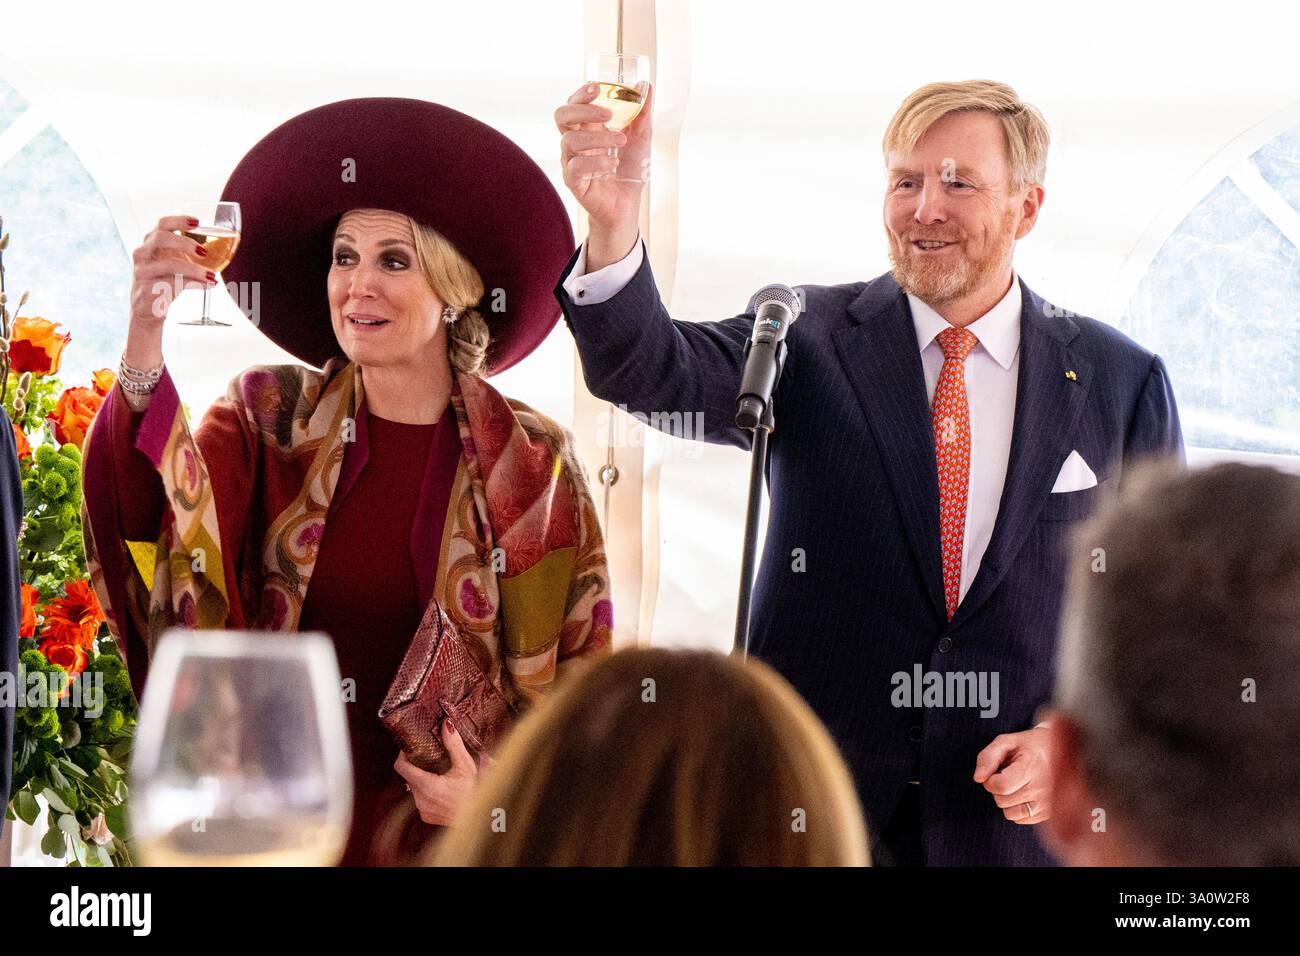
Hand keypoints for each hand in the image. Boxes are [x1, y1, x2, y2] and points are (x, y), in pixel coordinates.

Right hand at [127, 215, 216, 355]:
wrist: (149, 310)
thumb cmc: (165, 281)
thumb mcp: (177, 263)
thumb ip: (192, 253)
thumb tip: (226, 247)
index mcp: (152, 242)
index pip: (163, 224)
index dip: (179, 220)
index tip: (197, 222)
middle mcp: (143, 253)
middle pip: (161, 238)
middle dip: (185, 243)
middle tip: (204, 251)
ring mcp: (143, 271)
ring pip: (169, 264)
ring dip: (195, 270)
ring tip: (212, 275)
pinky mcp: (147, 289)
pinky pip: (172, 284)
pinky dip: (194, 284)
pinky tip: (209, 286)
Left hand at [393, 718, 486, 826]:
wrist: (481, 816)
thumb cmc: (474, 791)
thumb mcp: (465, 765)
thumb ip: (453, 744)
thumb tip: (446, 725)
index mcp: (427, 786)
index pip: (401, 767)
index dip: (402, 755)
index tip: (410, 748)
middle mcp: (420, 799)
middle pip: (409, 776)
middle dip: (418, 766)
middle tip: (430, 758)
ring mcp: (423, 810)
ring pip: (415, 788)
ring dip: (423, 780)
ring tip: (439, 774)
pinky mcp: (426, 816)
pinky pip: (420, 800)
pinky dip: (427, 793)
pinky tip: (441, 790)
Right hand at [555, 82, 652, 257]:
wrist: (628, 204)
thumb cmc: (630, 168)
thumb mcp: (642, 137)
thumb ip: (642, 113)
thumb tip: (646, 85)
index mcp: (587, 127)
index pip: (573, 104)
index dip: (581, 93)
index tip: (596, 87)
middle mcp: (575, 142)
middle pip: (562, 116)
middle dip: (582, 110)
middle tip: (607, 115)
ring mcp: (571, 161)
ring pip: (570, 141)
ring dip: (598, 138)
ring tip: (621, 142)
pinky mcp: (574, 182)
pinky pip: (576, 167)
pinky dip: (596, 162)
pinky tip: (613, 164)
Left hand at [973, 726, 1052, 824]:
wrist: (1058, 750)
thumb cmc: (1028, 746)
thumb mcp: (1006, 742)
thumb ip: (988, 757)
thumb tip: (978, 778)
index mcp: (1031, 767)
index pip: (1001, 786)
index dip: (990, 780)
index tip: (997, 772)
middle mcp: (1042, 788)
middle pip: (1002, 800)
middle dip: (998, 788)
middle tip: (1009, 775)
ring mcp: (1048, 803)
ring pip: (1010, 813)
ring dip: (1007, 800)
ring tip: (1017, 785)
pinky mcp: (1049, 813)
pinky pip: (1020, 819)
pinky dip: (1017, 809)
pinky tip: (1025, 794)